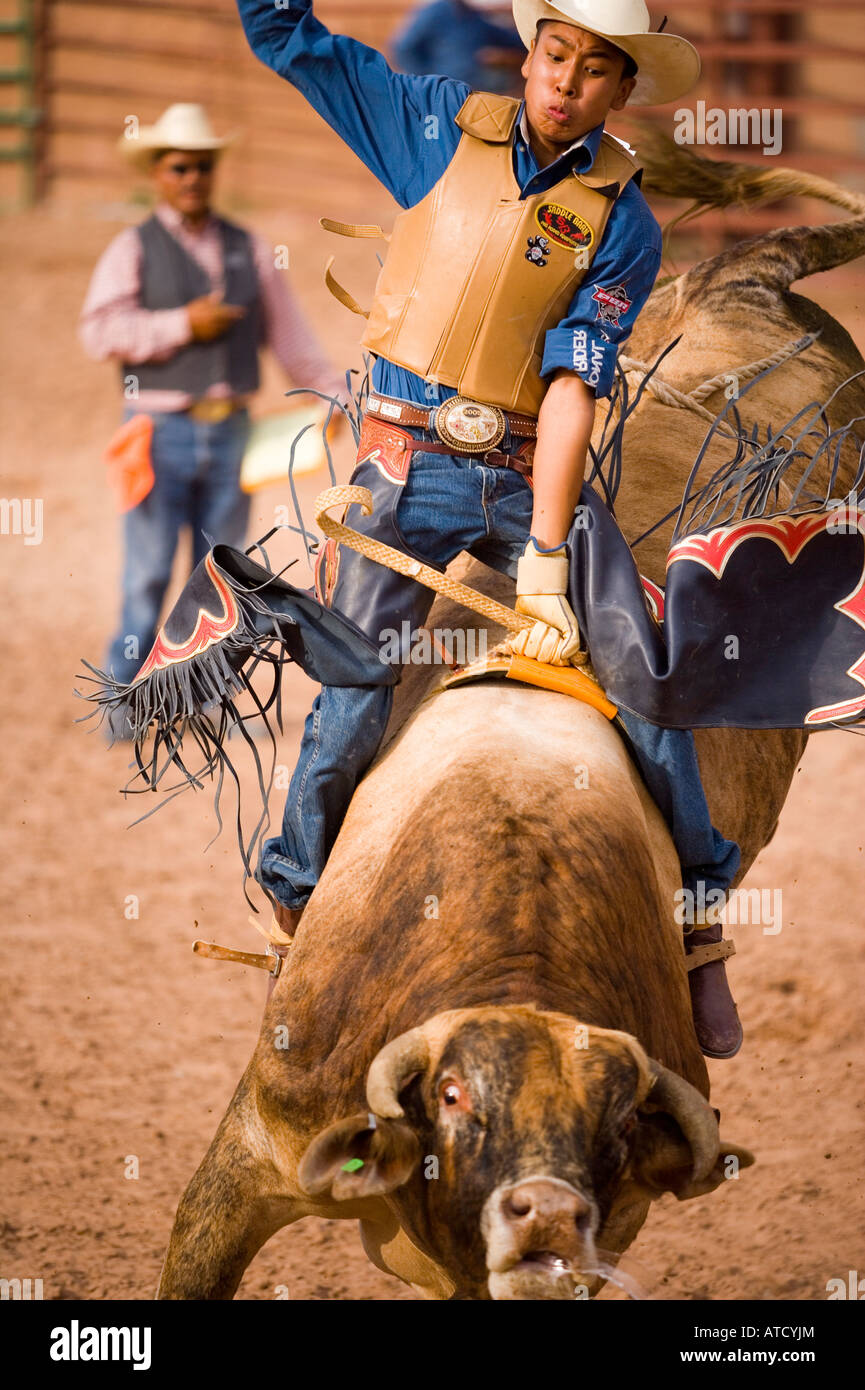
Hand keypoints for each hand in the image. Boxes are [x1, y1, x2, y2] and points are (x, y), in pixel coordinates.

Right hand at [186, 291, 244, 341]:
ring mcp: (213, 331)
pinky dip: (223, 332)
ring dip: (230, 325)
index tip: (244, 310)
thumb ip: (210, 299)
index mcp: (211, 313)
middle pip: (229, 321)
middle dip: (234, 319)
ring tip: (232, 322)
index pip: (228, 311)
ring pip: (225, 329)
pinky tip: (225, 330)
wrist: (181, 327)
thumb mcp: (199, 303)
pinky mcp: (210, 338)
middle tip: (240, 317)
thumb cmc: (190, 313)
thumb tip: (220, 293)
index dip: (236, 311)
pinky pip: (220, 335)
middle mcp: (214, 323)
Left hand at [506, 538, 582, 665]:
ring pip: (530, 654)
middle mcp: (545, 650)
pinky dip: (520, 640)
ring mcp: (531, 646)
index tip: (558, 638)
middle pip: (543, 659)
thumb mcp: (571, 624)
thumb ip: (573, 643)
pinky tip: (525, 631)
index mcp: (559, 649)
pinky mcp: (518, 640)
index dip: (556, 653)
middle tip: (548, 628)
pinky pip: (516, 650)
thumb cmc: (557, 608)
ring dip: (534, 637)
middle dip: (546, 641)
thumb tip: (564, 658)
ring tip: (538, 626)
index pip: (557, 663)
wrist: (539, 594)